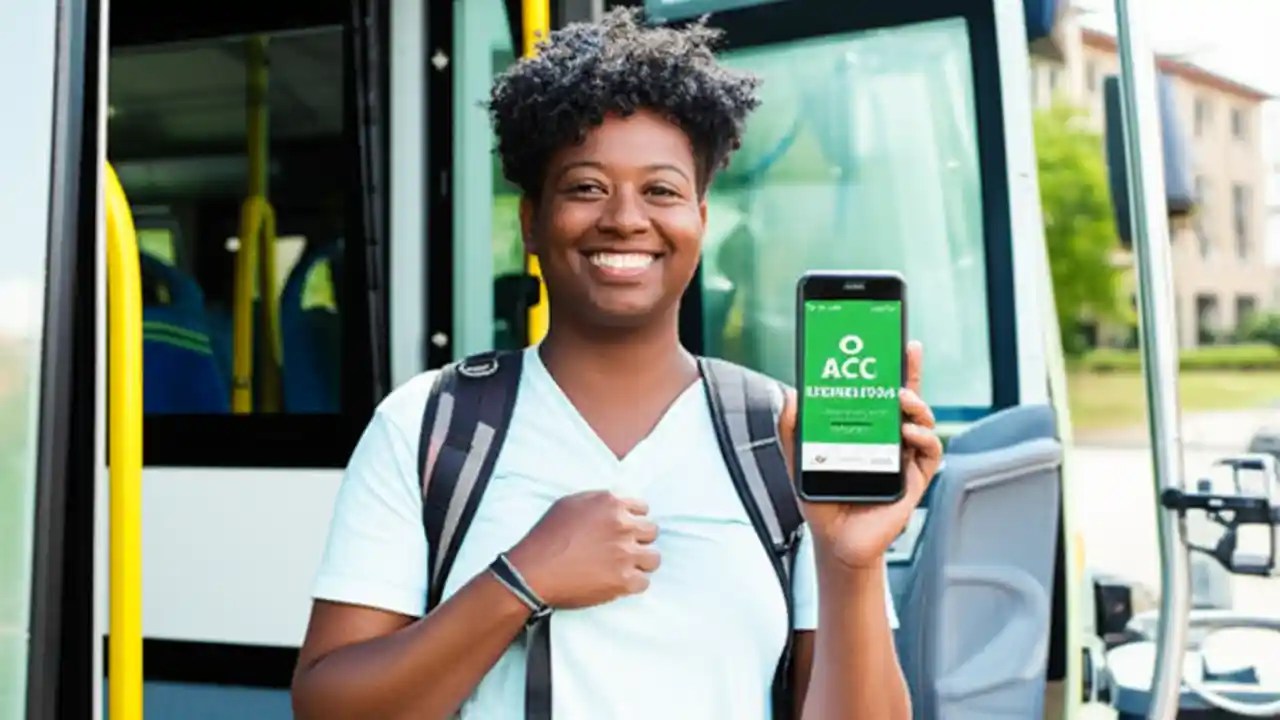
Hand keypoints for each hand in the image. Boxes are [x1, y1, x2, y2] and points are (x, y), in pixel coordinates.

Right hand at [504, 491, 659, 608]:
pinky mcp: (623, 580)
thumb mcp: (570, 503)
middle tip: (623, 548)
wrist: (533, 571)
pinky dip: (633, 582)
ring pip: (653, 557)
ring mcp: (625, 554)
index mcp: (611, 504)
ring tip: (624, 566)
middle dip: (639, 539)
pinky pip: (644, 581)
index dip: (632, 519)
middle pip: (651, 532)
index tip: (623, 529)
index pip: (643, 508)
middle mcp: (623, 526)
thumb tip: (616, 505)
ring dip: (641, 561)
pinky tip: (619, 581)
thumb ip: (598, 500)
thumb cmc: (546, 536)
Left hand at [781, 340, 942, 570]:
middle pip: (908, 398)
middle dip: (911, 370)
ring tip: (899, 398)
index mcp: (868, 430)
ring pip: (923, 421)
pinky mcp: (914, 481)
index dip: (892, 365)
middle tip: (906, 349)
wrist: (834, 541)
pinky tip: (906, 432)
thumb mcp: (800, 458)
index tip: (894, 338)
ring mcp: (905, 459)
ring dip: (916, 403)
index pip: (882, 391)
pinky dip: (923, 437)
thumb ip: (794, 429)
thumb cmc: (822, 499)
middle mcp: (890, 440)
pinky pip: (929, 453)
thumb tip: (791, 396)